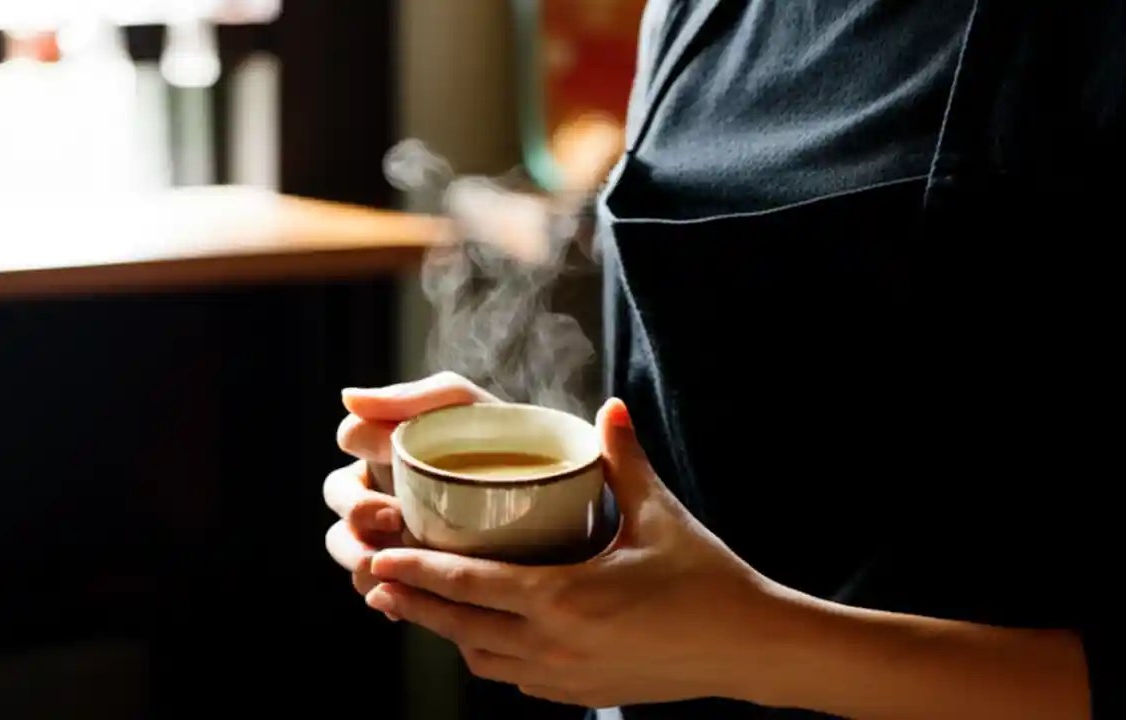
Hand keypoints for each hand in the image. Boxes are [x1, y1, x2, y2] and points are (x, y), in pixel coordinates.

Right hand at [324, 373, 498, 606]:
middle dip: (354, 514)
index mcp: (392, 438)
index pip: (350, 441)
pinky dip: (385, 595)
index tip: (389, 488)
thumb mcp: (467, 409)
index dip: (363, 449)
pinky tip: (404, 605)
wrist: (562, 487)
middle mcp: (386, 479)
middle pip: (338, 496)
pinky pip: (380, 584)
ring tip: (384, 572)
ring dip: (357, 559)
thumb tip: (347, 399)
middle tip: (394, 521)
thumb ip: (413, 398)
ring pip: (348, 544)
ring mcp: (396, 526)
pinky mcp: (416, 566)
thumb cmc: (510, 437)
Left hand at [362, 398, 784, 707]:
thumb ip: (624, 459)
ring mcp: (565, 678)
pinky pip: (514, 679)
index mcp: (565, 597)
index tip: (381, 557)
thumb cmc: (708, 581)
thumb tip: (609, 405)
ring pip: (482, 660)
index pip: (471, 584)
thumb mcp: (661, 515)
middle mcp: (555, 645)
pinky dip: (487, 655)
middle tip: (374, 580)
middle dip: (414, 602)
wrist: (751, 649)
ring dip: (448, 633)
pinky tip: (480, 637)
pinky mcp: (581, 694)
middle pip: (460, 627)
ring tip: (417, 605)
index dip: (419, 570)